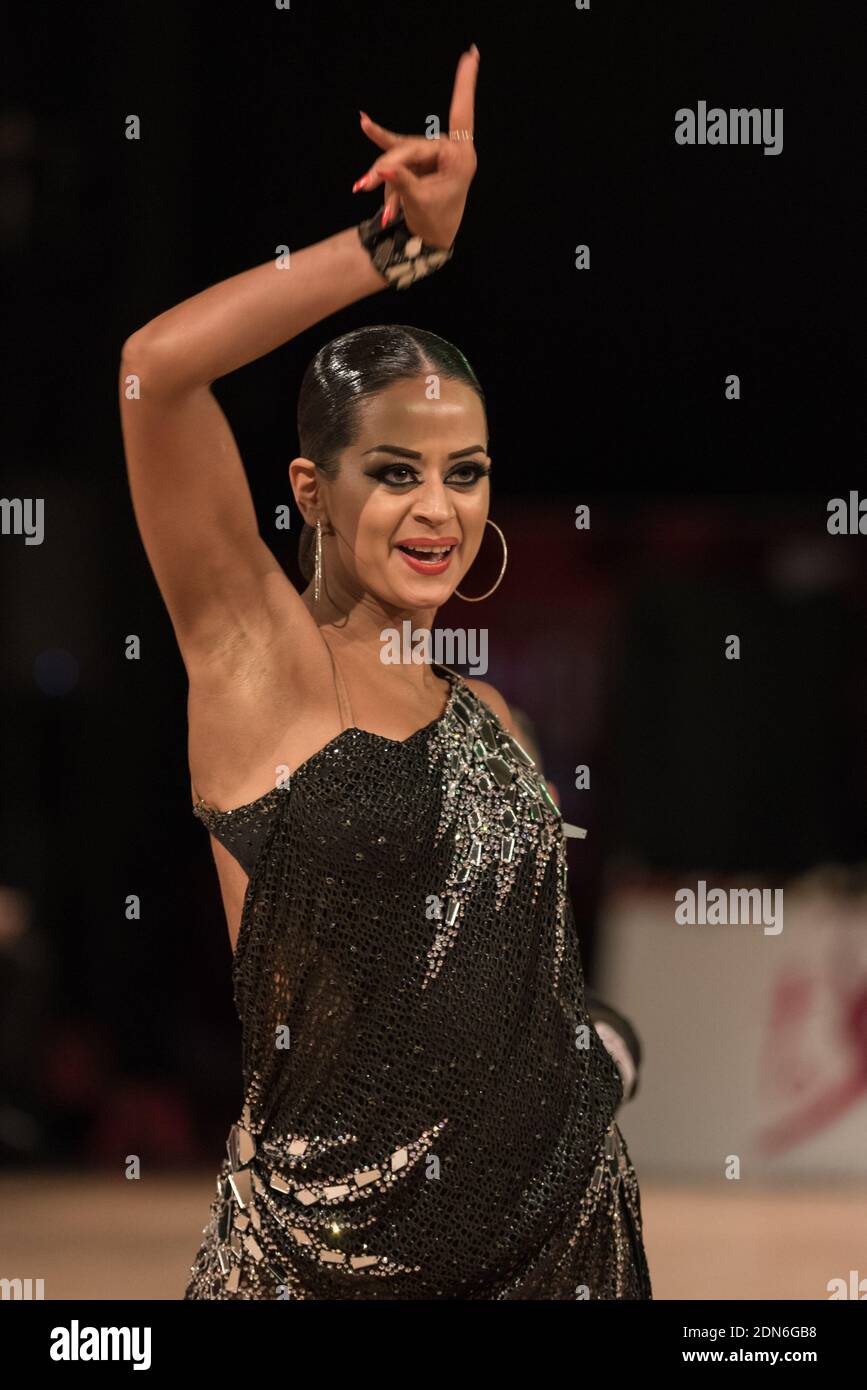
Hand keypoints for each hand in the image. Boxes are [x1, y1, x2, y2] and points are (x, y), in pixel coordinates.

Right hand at [353, 44, 478, 249]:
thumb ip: (404, 184)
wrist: (430, 239)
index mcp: (460, 158)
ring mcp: (431, 152)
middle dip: (389, 166)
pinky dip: (380, 142)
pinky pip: (395, 149)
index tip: (471, 55)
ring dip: (382, 173)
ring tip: (362, 187)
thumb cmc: (433, 223)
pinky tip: (365, 123)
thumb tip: (385, 169)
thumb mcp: (420, 205)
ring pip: (399, 154)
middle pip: (412, 147)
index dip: (465, 84)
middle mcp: (448, 150)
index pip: (461, 116)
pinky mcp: (417, 157)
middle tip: (367, 184)